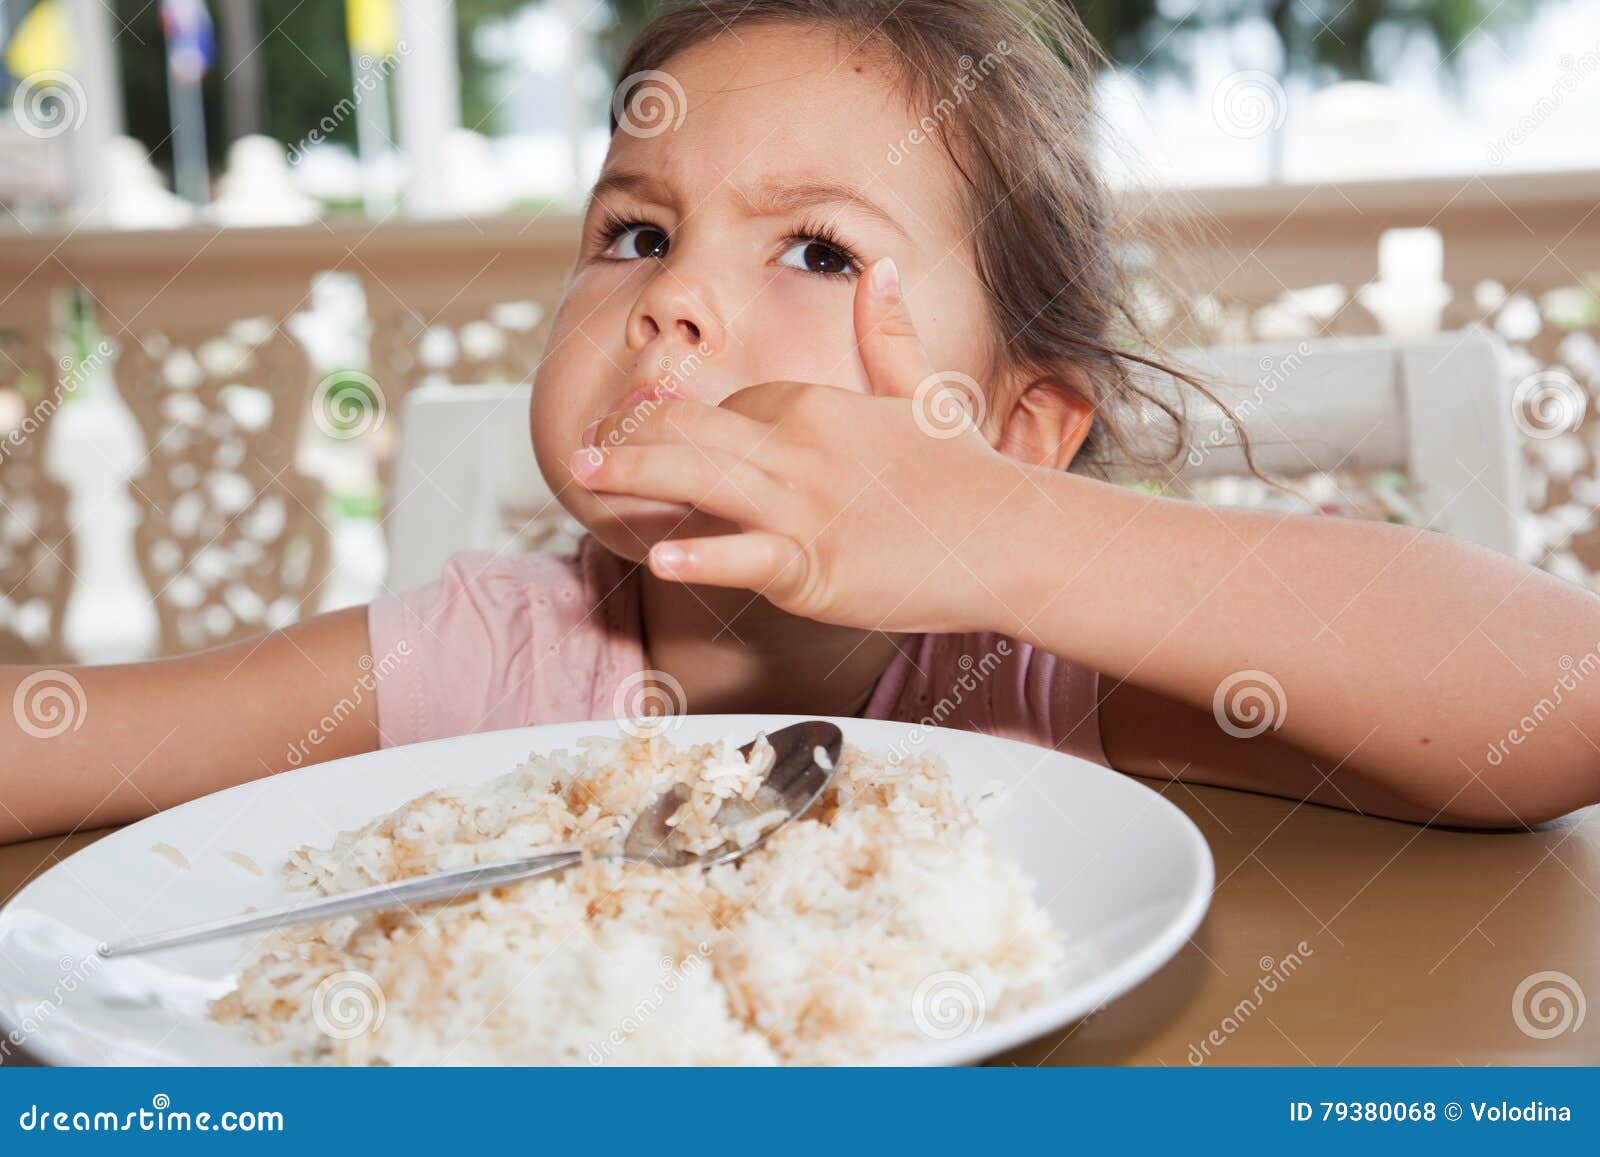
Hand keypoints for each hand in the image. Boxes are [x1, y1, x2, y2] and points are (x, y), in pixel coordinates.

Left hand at [569, 258, 1025, 633]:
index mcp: (820, 406)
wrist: (1014, 537)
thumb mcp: (925, 393)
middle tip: (581, 454)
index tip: (661, 451)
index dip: (697, 432)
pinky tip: (662, 557)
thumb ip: (888, 335)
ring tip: (587, 477)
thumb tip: (879, 266)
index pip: (736, 410)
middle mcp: (802, 448)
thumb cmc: (969, 474)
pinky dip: (705, 555)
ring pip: (705, 481)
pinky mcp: (817, 566)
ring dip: (639, 477)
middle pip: (698, 431)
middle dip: (634, 440)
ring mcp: (806, 508)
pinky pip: (748, 556)